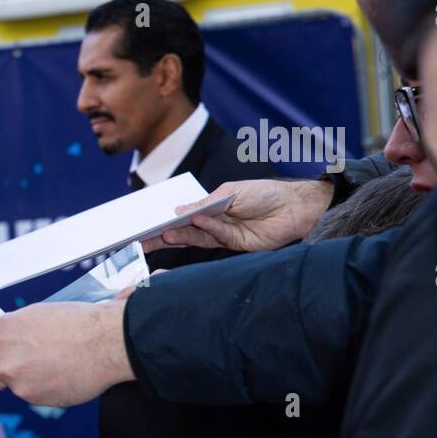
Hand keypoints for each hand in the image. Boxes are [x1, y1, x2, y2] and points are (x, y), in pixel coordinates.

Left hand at [0, 301, 132, 407]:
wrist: (110, 341)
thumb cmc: (75, 322)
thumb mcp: (34, 317)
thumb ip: (11, 334)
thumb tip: (0, 350)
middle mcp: (4, 362)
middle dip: (2, 368)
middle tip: (30, 356)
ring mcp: (21, 385)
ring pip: (16, 384)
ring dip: (32, 376)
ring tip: (60, 358)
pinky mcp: (39, 401)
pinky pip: (36, 395)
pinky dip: (48, 386)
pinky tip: (68, 371)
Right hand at [141, 179, 333, 253]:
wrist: (294, 207)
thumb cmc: (265, 193)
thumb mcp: (230, 192)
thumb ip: (204, 203)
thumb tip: (178, 211)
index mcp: (212, 208)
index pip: (184, 216)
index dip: (166, 221)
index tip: (147, 224)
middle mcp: (215, 224)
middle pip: (184, 231)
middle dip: (163, 235)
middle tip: (142, 240)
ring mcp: (224, 235)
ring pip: (196, 238)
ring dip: (180, 236)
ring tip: (163, 234)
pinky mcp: (235, 245)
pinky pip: (217, 237)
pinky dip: (206, 229)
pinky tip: (197, 222)